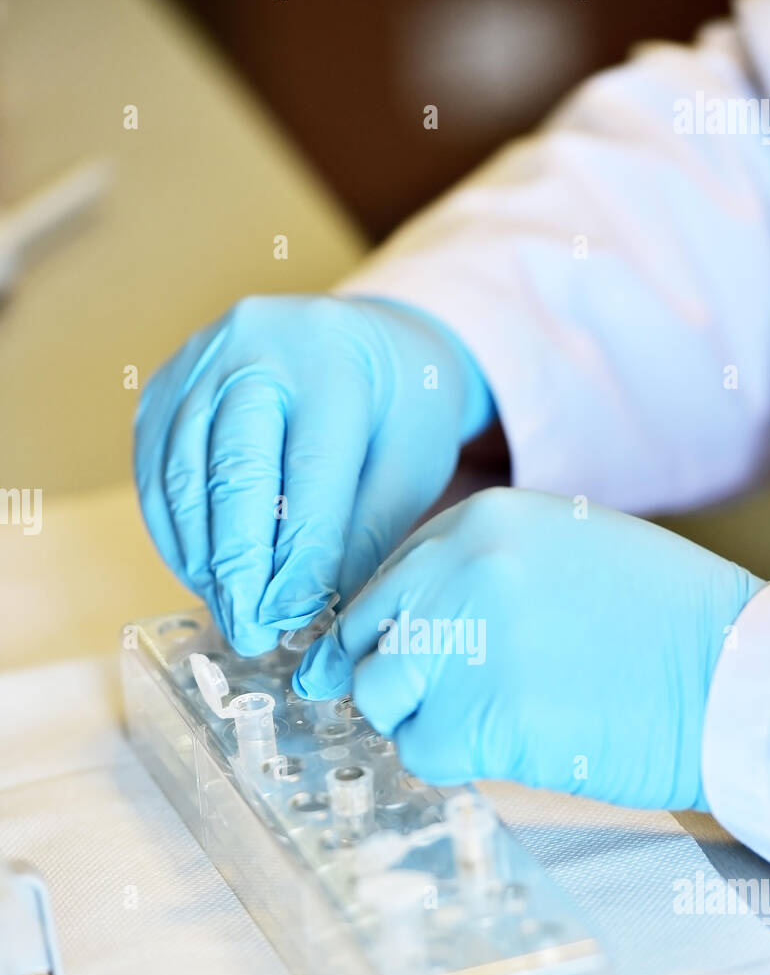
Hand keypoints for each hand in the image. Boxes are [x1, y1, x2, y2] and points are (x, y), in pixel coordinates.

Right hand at [134, 294, 491, 654]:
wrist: (365, 340)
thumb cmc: (398, 407)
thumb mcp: (409, 464)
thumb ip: (364, 533)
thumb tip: (312, 612)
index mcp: (331, 360)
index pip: (309, 473)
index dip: (298, 556)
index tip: (293, 619)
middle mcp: (255, 347)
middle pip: (233, 470)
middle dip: (240, 566)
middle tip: (250, 634)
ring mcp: (199, 363)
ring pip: (184, 476)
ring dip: (202, 557)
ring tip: (230, 613)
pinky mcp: (165, 388)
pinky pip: (156, 473)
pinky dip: (176, 534)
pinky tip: (203, 576)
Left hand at [293, 488, 765, 809]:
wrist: (734, 674)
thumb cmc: (666, 619)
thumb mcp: (568, 547)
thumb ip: (483, 570)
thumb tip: (411, 620)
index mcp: (480, 520)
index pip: (386, 579)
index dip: (389, 629)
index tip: (399, 658)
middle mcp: (458, 571)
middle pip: (365, 636)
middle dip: (391, 673)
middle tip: (434, 700)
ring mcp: (464, 643)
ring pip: (378, 695)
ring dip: (418, 717)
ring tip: (483, 721)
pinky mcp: (481, 718)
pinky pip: (422, 750)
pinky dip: (454, 760)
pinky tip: (511, 746)